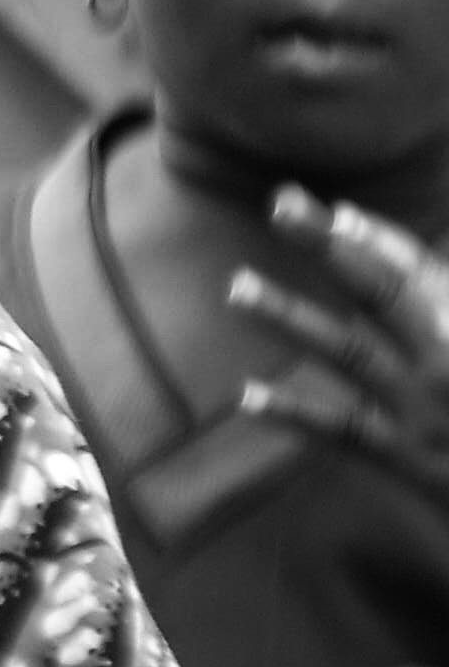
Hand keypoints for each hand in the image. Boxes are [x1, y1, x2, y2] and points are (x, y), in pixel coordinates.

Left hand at [232, 188, 448, 483]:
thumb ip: (442, 311)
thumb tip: (407, 272)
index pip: (421, 272)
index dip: (378, 238)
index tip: (335, 213)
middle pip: (384, 291)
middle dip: (330, 245)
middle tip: (281, 203)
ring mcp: (429, 412)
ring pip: (352, 351)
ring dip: (291, 315)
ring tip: (238, 287)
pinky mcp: (413, 463)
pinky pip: (346, 431)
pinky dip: (296, 412)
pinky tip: (248, 396)